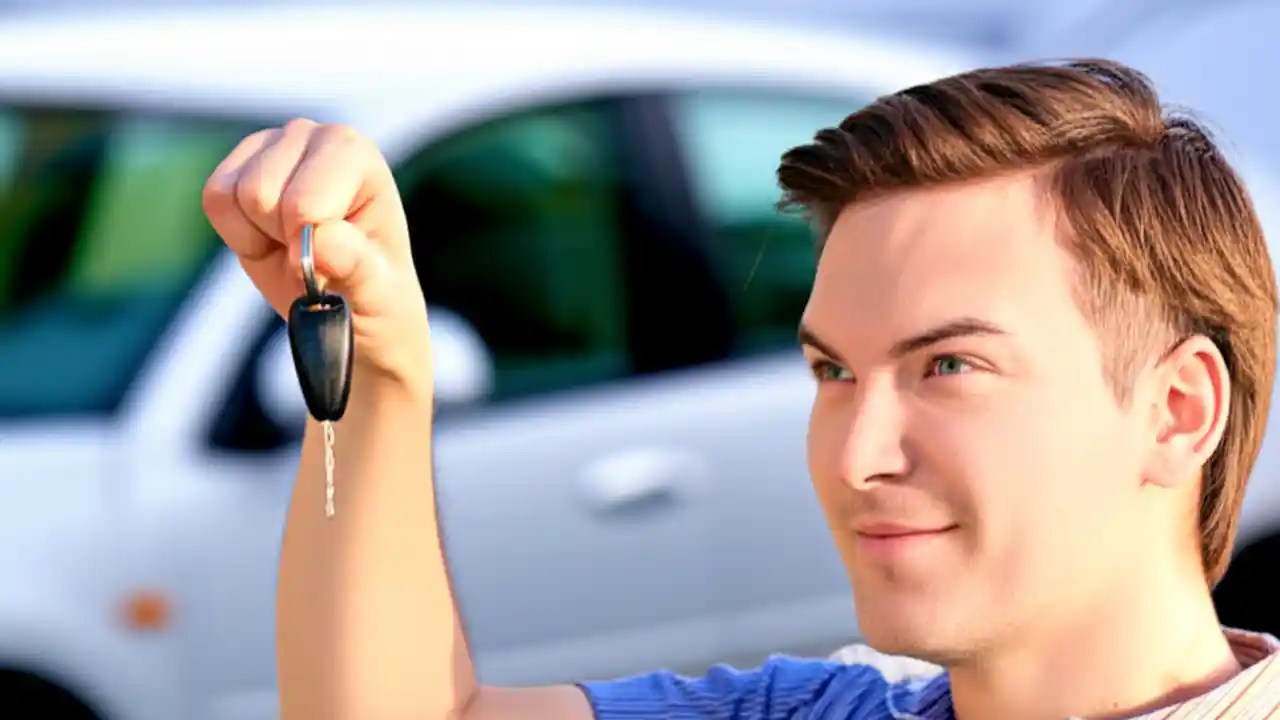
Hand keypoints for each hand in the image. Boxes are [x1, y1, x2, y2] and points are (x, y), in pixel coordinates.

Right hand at [202, 119, 430, 384]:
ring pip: (231, 195)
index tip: (333, 258)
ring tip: (296, 244)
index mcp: (356, 154)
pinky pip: (214, 199)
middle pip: (259, 193)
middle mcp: (312, 136)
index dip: (307, 245)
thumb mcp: (378, 292)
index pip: (303, 202)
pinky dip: (237, 234)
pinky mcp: (239, 165)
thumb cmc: (374, 292)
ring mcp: (271, 145)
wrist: (354, 303)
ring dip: (260, 236)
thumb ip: (355, 265)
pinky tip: (272, 238)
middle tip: (314, 253)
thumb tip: (319, 239)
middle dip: (282, 239)